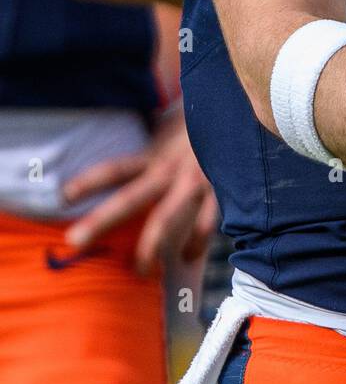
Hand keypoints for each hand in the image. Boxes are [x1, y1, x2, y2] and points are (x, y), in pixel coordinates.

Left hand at [62, 106, 217, 274]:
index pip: (117, 168)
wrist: (244, 112)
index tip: (63, 197)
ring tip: (139, 271)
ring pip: (166, 217)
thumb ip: (160, 143)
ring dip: (150, 244)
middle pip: (131, 197)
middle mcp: (172, 168)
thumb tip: (136, 153)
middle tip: (73, 241)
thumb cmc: (206, 123)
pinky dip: (197, 241)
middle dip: (101, 220)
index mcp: (158, 154)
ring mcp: (197, 180)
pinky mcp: (223, 189)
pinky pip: (208, 223)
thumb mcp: (177, 128)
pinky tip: (190, 257)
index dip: (90, 181)